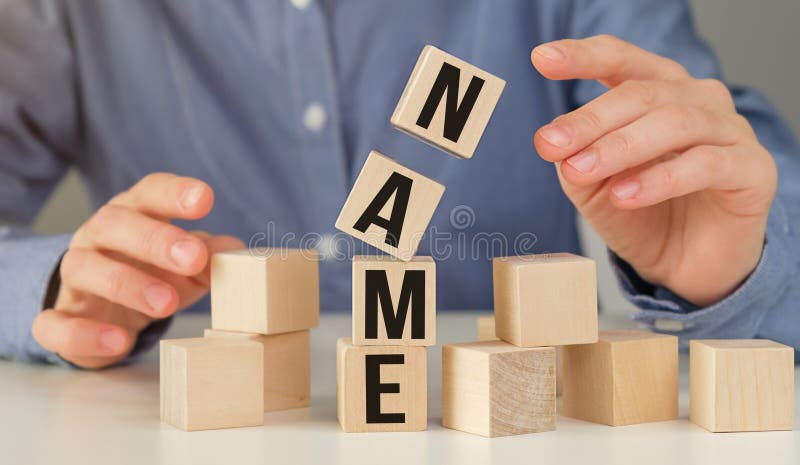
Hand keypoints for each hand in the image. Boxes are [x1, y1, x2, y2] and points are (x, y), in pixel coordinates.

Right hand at [32, 173, 243, 367]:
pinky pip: (57, 323)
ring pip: (83, 267)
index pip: (149, 193)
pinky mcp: (58, 319)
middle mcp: (97, 239)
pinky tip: (120, 341)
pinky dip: (86, 334)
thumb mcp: (187, 265)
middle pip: (113, 224)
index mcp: (133, 215)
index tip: (204, 198)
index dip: (174, 193)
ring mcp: (74, 278)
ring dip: (125, 284)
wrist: (104, 317)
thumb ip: (209, 256)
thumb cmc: (153, 276)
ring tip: (166, 304)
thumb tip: (235, 251)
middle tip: (193, 259)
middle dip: (154, 240)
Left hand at [531, 35, 776, 306]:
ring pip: (675, 122)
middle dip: (591, 119)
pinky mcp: (752, 169)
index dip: (584, 57)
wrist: (685, 265)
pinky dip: (661, 178)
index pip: (622, 61)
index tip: (543, 59)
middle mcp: (698, 100)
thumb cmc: (641, 215)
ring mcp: (730, 131)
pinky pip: (707, 163)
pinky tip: (626, 195)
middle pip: (642, 93)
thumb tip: (553, 140)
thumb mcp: (592, 186)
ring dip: (621, 147)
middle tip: (552, 144)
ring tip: (582, 172)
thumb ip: (574, 158)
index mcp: (658, 92)